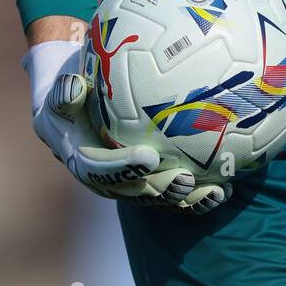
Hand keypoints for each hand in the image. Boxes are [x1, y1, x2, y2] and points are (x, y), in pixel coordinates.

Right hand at [24, 40, 229, 213]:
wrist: (78, 110)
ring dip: (186, 198)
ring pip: (158, 198)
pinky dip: (197, 198)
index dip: (124, 167)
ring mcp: (129, 185)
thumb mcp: (62, 91)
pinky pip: (173, 194)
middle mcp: (106, 181)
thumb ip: (65, 92)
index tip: (150, 156)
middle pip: (135, 191)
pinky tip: (224, 192)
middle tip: (186, 180)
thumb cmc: (74, 95)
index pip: (100, 169)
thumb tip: (74, 86)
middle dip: (162, 189)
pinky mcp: (149, 183)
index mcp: (82, 160)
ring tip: (214, 193)